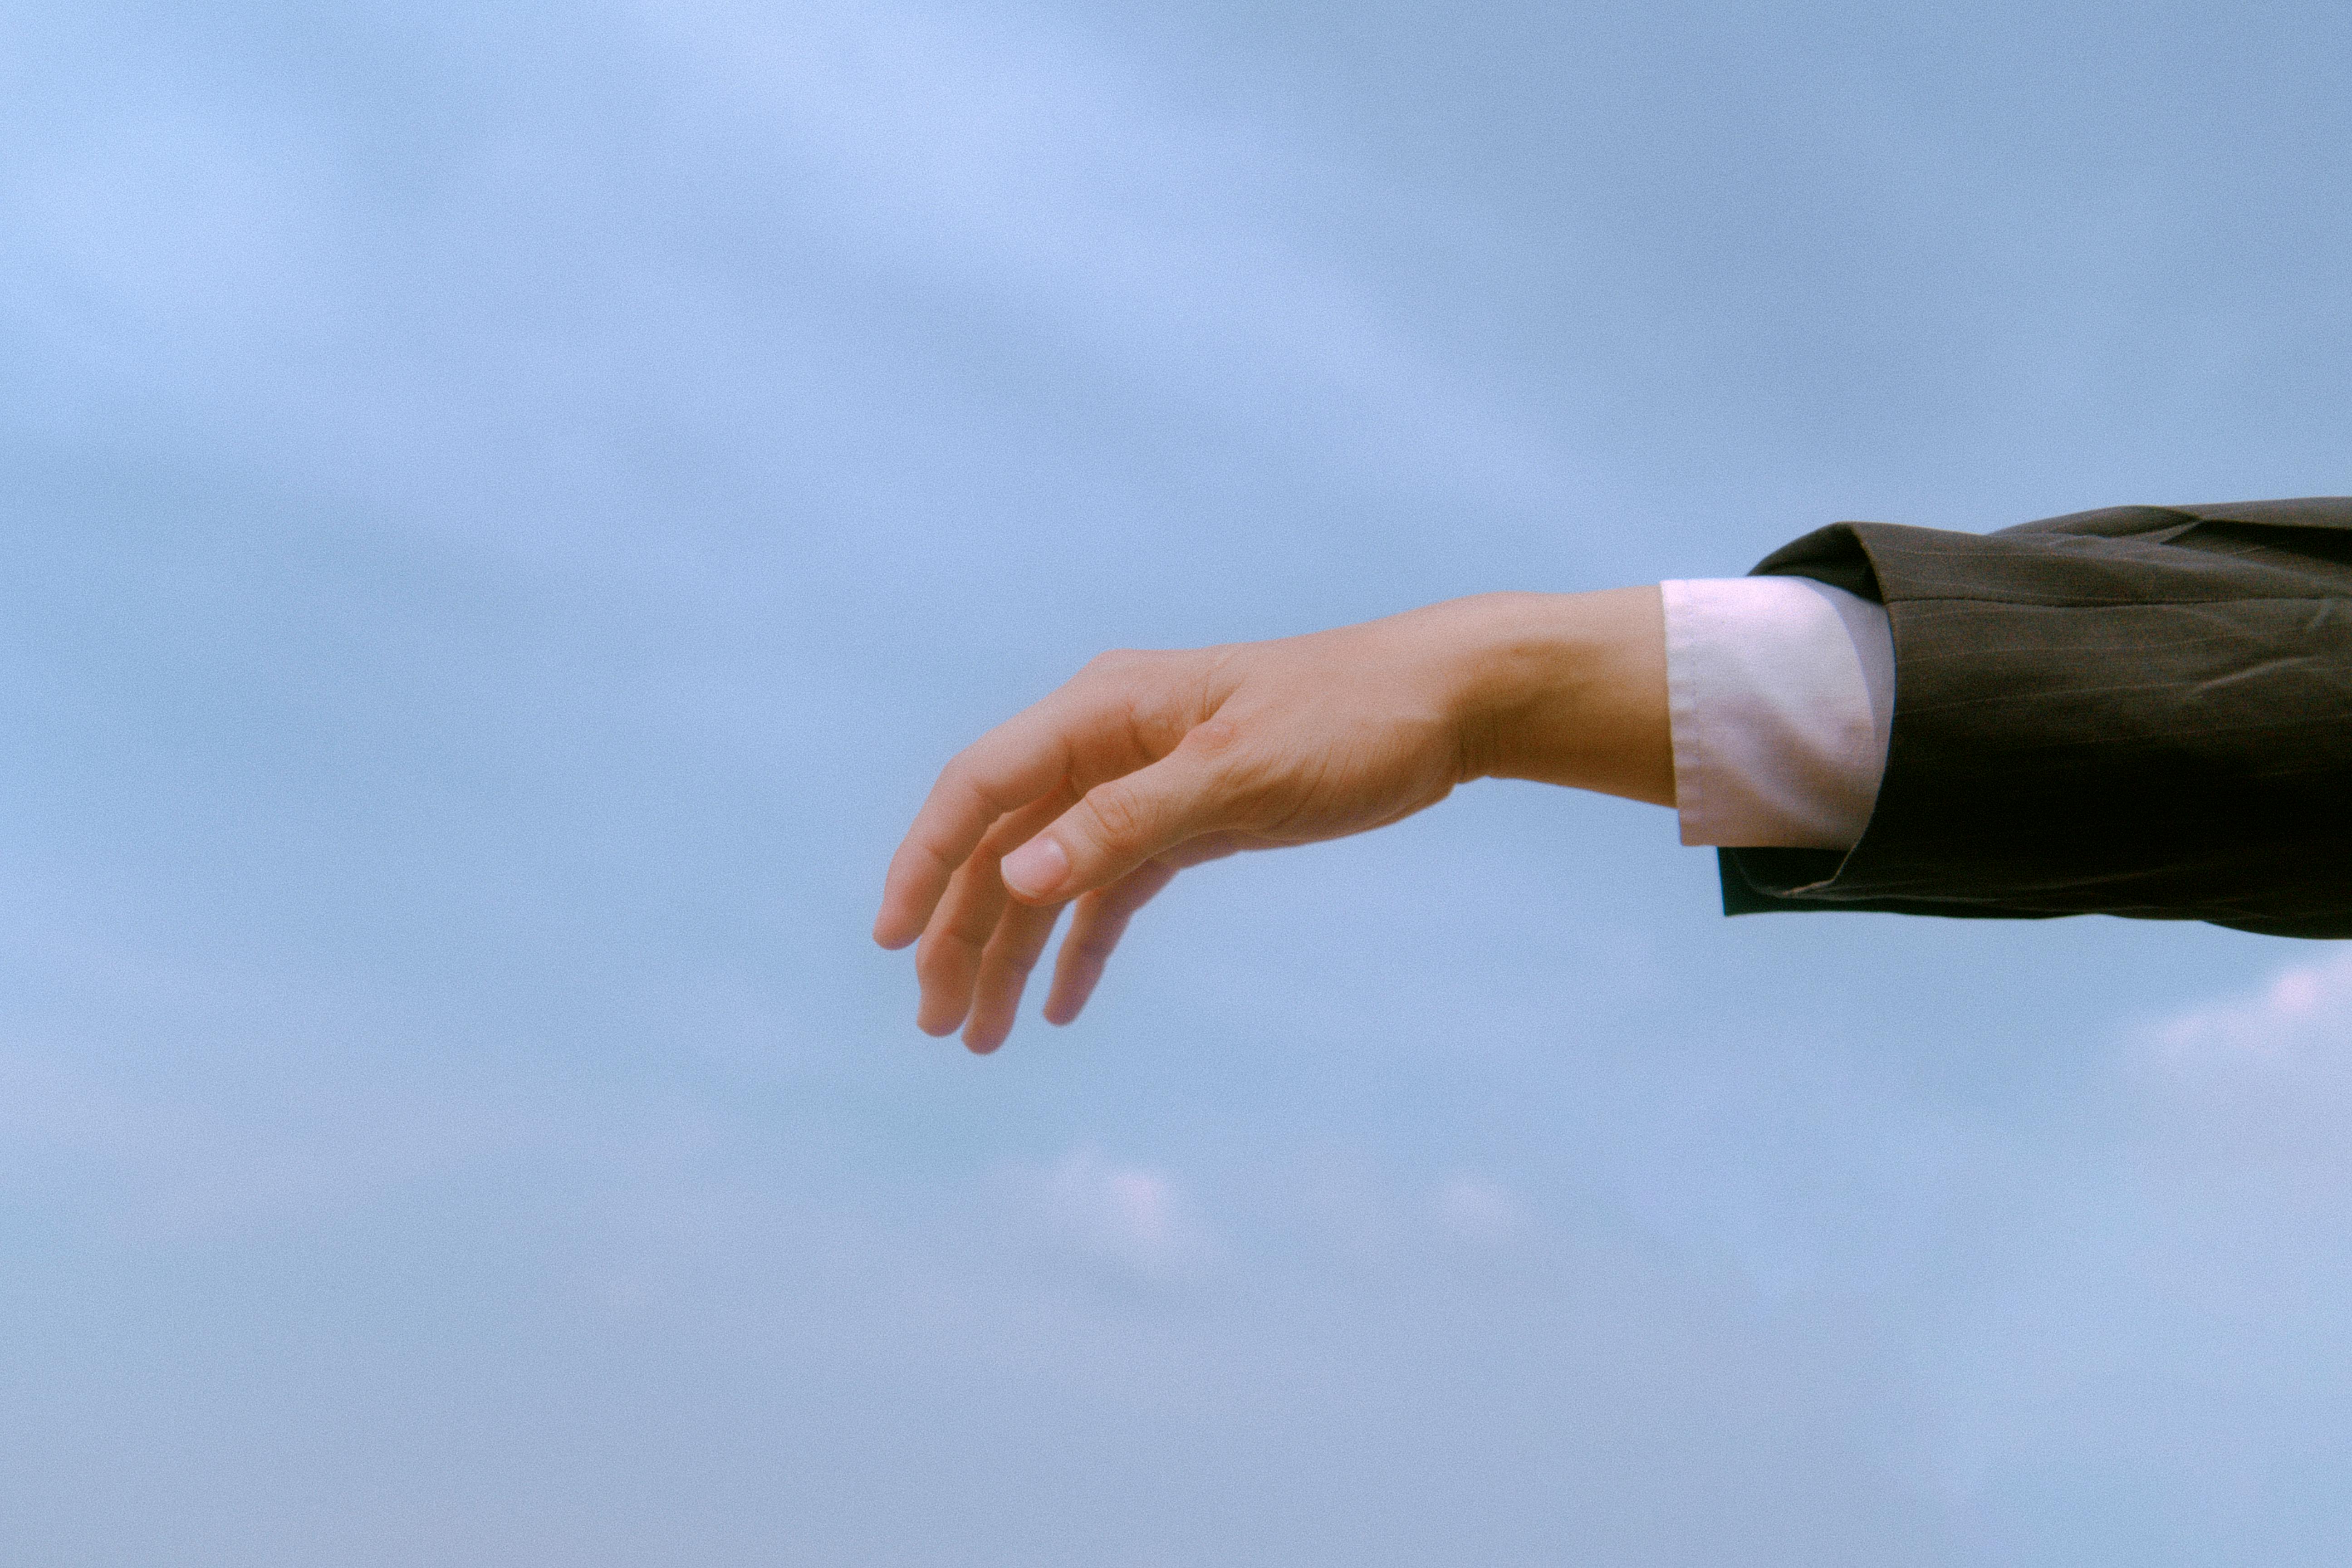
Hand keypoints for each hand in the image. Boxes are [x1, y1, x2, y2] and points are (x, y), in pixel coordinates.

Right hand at [872, 587, 1670, 1051]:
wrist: (1444, 705)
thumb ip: (1124, 822)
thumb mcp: (1237, 772)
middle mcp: (1107, 743)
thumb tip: (1017, 876)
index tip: (889, 939)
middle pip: (1004, 846)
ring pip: (1051, 879)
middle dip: (961, 934)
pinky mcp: (1187, 820)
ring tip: (980, 1039)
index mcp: (1103, 710)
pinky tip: (1061, 1010)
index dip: (925, 860)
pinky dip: (1083, 950)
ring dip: (1012, 955)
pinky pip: (1112, 893)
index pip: (982, 787)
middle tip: (936, 1025)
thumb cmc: (1348, 720)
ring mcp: (1144, 783)